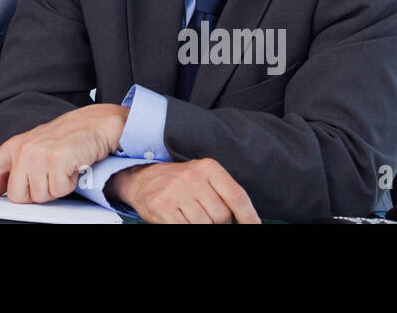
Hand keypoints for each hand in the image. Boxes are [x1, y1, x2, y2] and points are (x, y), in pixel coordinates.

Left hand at [0, 104, 128, 203]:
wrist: (95, 124)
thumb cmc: (67, 140)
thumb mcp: (35, 151)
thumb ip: (14, 170)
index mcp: (15, 146)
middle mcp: (23, 149)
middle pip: (18, 196)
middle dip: (36, 193)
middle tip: (51, 176)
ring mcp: (38, 154)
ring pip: (39, 196)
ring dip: (54, 189)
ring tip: (63, 170)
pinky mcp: (56, 160)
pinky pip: (57, 191)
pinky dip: (68, 185)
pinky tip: (72, 169)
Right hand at [109, 158, 259, 223]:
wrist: (142, 180)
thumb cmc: (180, 183)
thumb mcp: (203, 178)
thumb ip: (223, 194)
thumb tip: (246, 220)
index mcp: (208, 167)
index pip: (237, 196)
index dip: (249, 217)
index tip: (255, 226)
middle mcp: (192, 177)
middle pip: (222, 215)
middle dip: (219, 222)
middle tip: (207, 216)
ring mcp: (176, 192)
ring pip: (205, 225)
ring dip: (202, 226)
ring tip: (192, 217)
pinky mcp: (162, 206)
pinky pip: (185, 228)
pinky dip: (186, 227)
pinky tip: (181, 220)